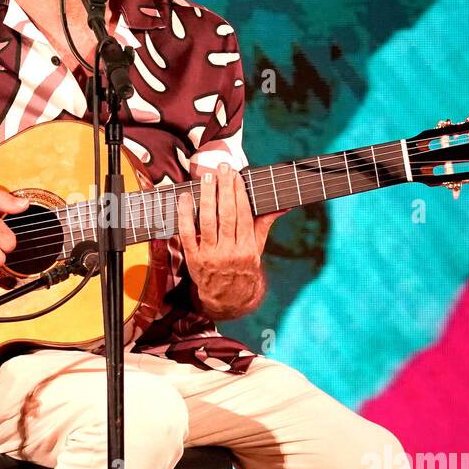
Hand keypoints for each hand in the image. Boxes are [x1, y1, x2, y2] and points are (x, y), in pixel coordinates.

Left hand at [177, 162, 290, 319]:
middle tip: (222, 168)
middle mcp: (229, 252)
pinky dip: (185, 215)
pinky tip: (185, 198)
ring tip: (206, 178)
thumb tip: (283, 206)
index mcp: (247, 248)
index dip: (239, 193)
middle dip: (224, 189)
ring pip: (207, 222)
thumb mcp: (257, 249)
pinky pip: (187, 234)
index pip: (243, 215)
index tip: (236, 175)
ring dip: (206, 197)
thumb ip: (264, 224)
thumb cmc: (243, 268)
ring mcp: (210, 256)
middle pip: (226, 215)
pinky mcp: (193, 259)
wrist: (227, 299)